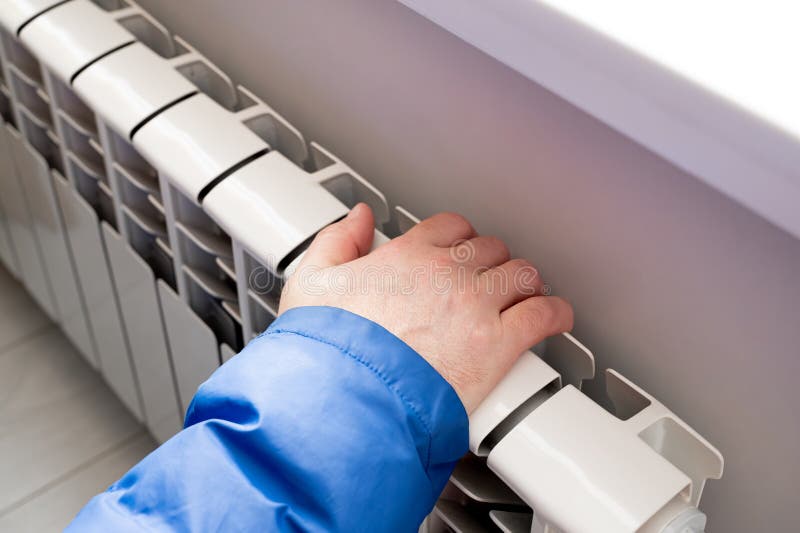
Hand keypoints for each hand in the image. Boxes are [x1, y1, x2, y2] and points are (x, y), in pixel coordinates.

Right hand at [279, 204, 573, 412]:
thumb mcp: (310, 284)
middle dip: (492, 263)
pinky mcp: (498, 344)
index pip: (450, 227)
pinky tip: (554, 319)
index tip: (458, 252)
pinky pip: (544, 314)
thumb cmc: (328, 352)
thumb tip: (357, 218)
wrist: (348, 402)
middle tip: (489, 281)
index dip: (459, 239)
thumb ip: (336, 242)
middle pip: (490, 249)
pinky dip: (555, 314)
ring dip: (524, 284)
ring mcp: (476, 306)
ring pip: (522, 274)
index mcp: (407, 256)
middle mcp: (446, 273)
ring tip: (523, 296)